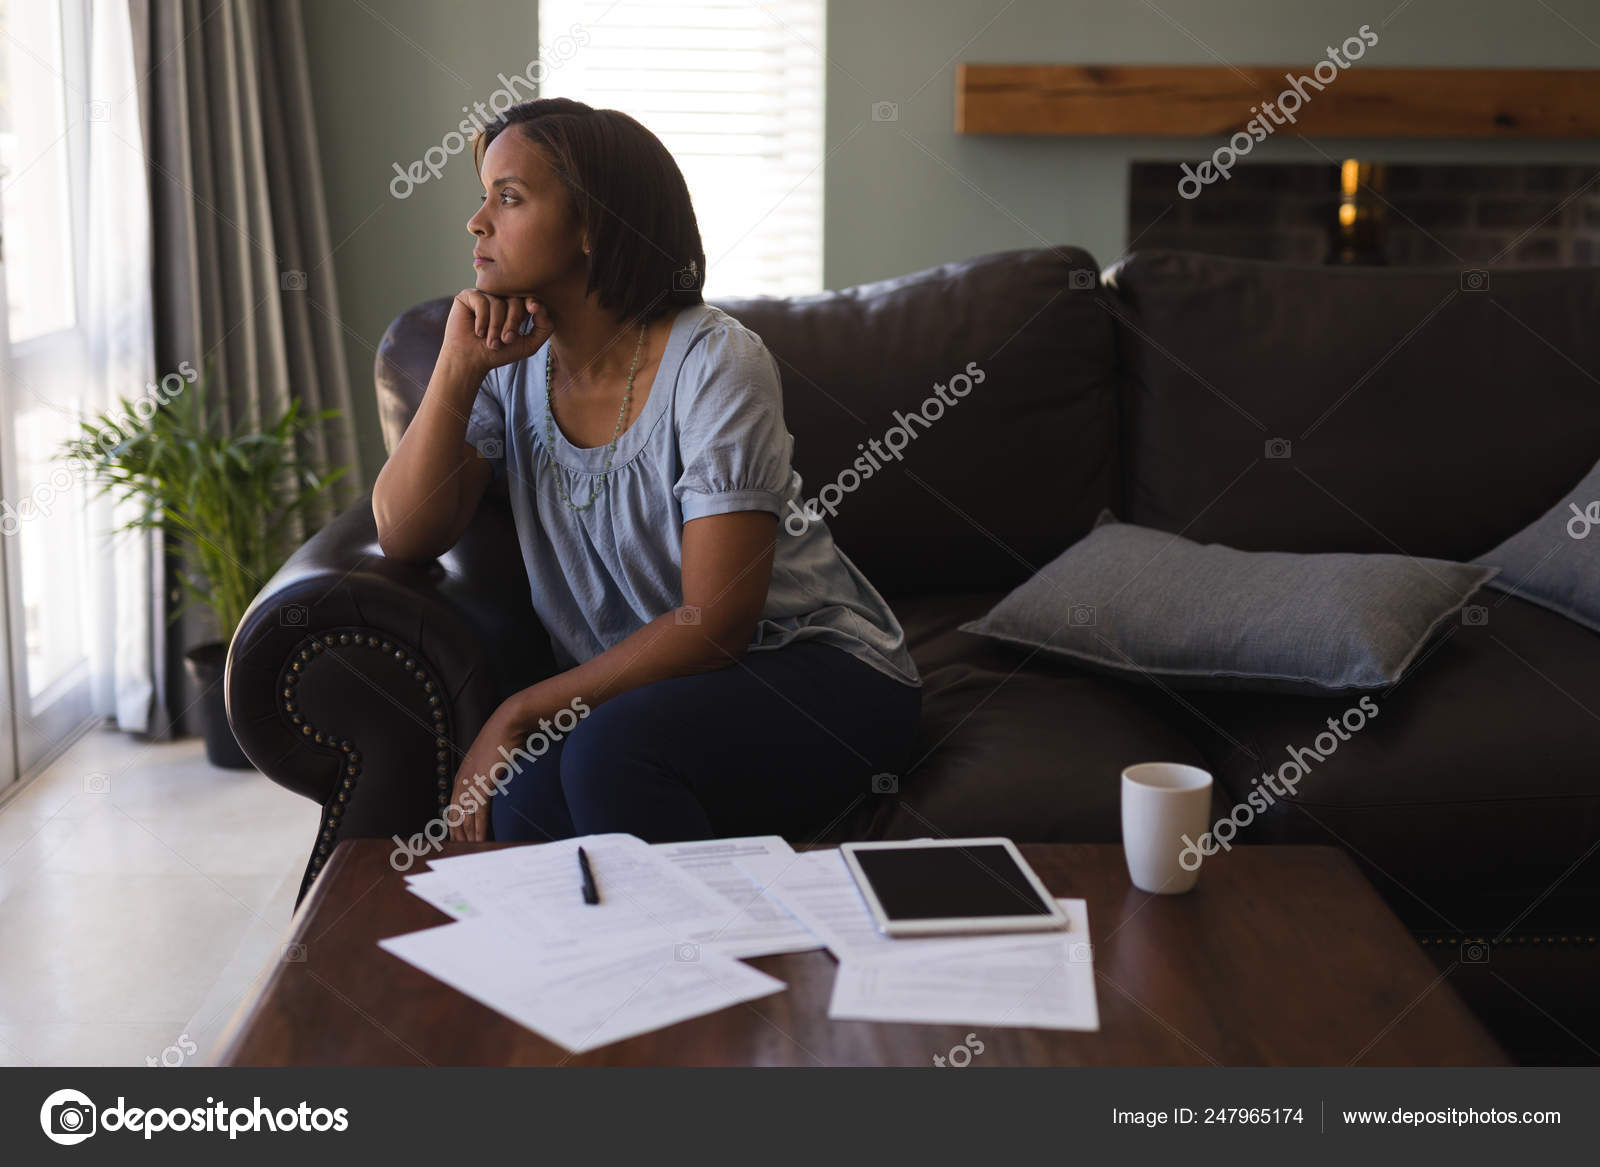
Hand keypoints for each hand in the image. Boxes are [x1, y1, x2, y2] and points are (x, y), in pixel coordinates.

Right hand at [441, 289, 552, 379]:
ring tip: (490, 342)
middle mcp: (500, 298)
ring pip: (499, 303)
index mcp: (515, 306)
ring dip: (496, 327)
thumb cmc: (498, 353)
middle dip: (513, 322)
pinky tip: (478, 332)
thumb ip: (544, 327)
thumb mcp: (529, 344)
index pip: (528, 298)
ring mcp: (484, 296)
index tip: (533, 309)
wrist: (471, 361)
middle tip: (506, 340)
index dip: (533, 302)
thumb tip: (541, 306)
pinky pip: (482, 301)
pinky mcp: (468, 296)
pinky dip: (482, 320)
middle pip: (515, 300)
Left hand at [446, 702, 526, 842]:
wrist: (509, 722)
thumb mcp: (491, 757)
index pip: (453, 808)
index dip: (455, 825)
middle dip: (458, 835)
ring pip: (466, 818)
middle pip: (455, 816)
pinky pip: (479, 813)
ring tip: (473, 851)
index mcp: (462, 775)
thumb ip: (489, 771)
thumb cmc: (504, 738)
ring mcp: (471, 782)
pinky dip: (480, 829)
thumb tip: (495, 778)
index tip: (458, 839)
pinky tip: (482, 840)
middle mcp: (462, 780)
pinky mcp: (483, 783)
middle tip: (462, 852)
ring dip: (469, 836)